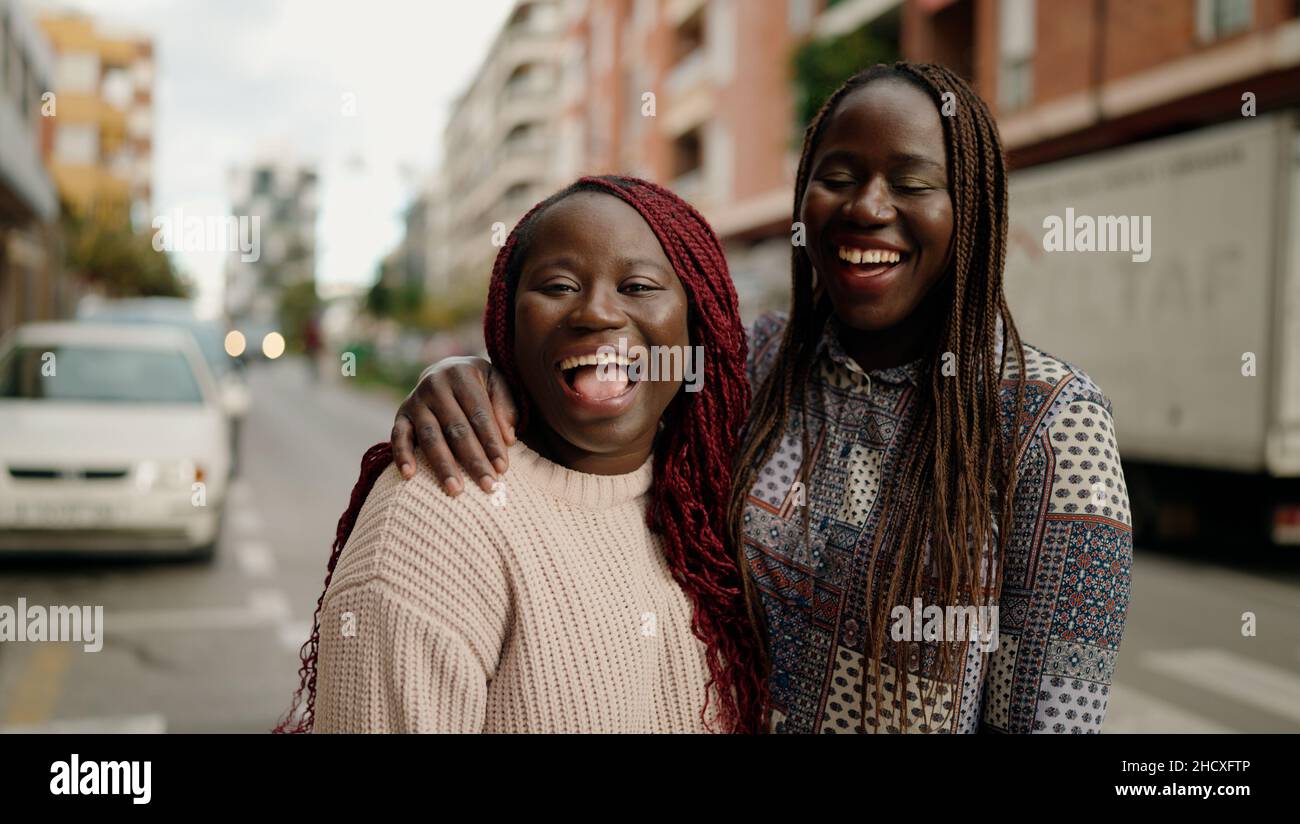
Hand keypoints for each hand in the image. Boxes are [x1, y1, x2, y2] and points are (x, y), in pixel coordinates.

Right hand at [390, 356, 518, 494]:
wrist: (445, 370)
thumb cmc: (479, 384)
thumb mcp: (497, 384)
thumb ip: (505, 407)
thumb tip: (508, 439)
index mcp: (462, 375)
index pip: (479, 415)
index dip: (491, 442)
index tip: (502, 469)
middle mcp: (435, 386)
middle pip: (456, 429)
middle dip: (473, 460)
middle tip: (487, 485)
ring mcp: (416, 400)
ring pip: (430, 437)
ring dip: (443, 465)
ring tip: (455, 490)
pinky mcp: (401, 414)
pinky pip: (399, 436)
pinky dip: (402, 455)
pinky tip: (409, 475)